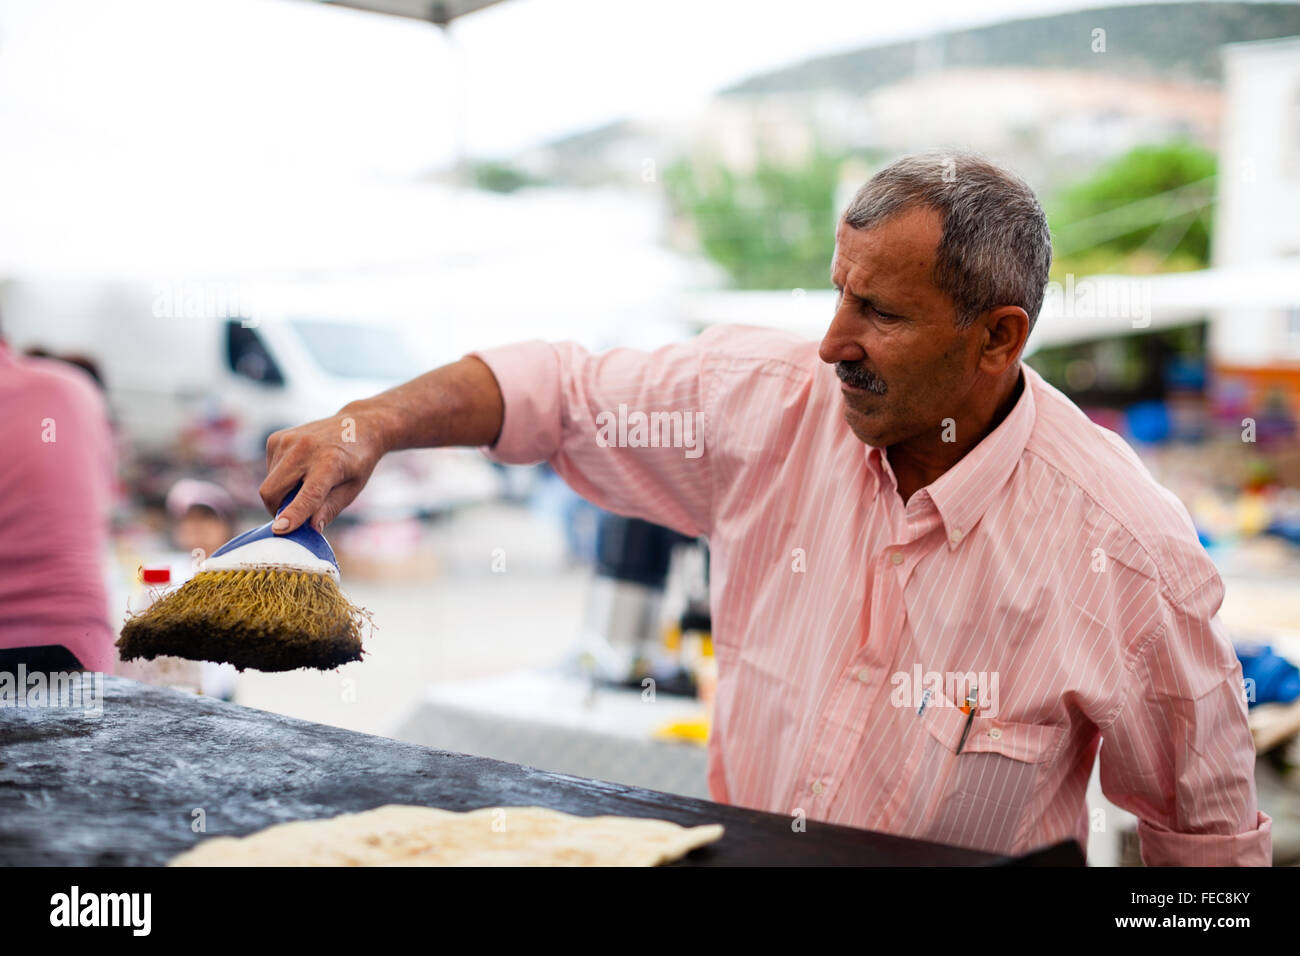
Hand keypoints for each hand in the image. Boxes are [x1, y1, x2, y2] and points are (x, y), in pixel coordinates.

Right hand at [259, 403, 388, 533]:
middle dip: (278, 510)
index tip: (279, 529)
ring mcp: (287, 441)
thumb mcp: (352, 489)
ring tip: (306, 484)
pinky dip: (280, 479)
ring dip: (281, 494)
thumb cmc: (357, 462)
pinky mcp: (276, 439)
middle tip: (296, 514)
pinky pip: (269, 472)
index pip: (308, 494)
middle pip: (272, 491)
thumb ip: (329, 509)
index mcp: (329, 462)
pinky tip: (300, 470)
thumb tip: (310, 528)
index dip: (293, 514)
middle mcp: (304, 448)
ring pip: (268, 484)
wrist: (358, 426)